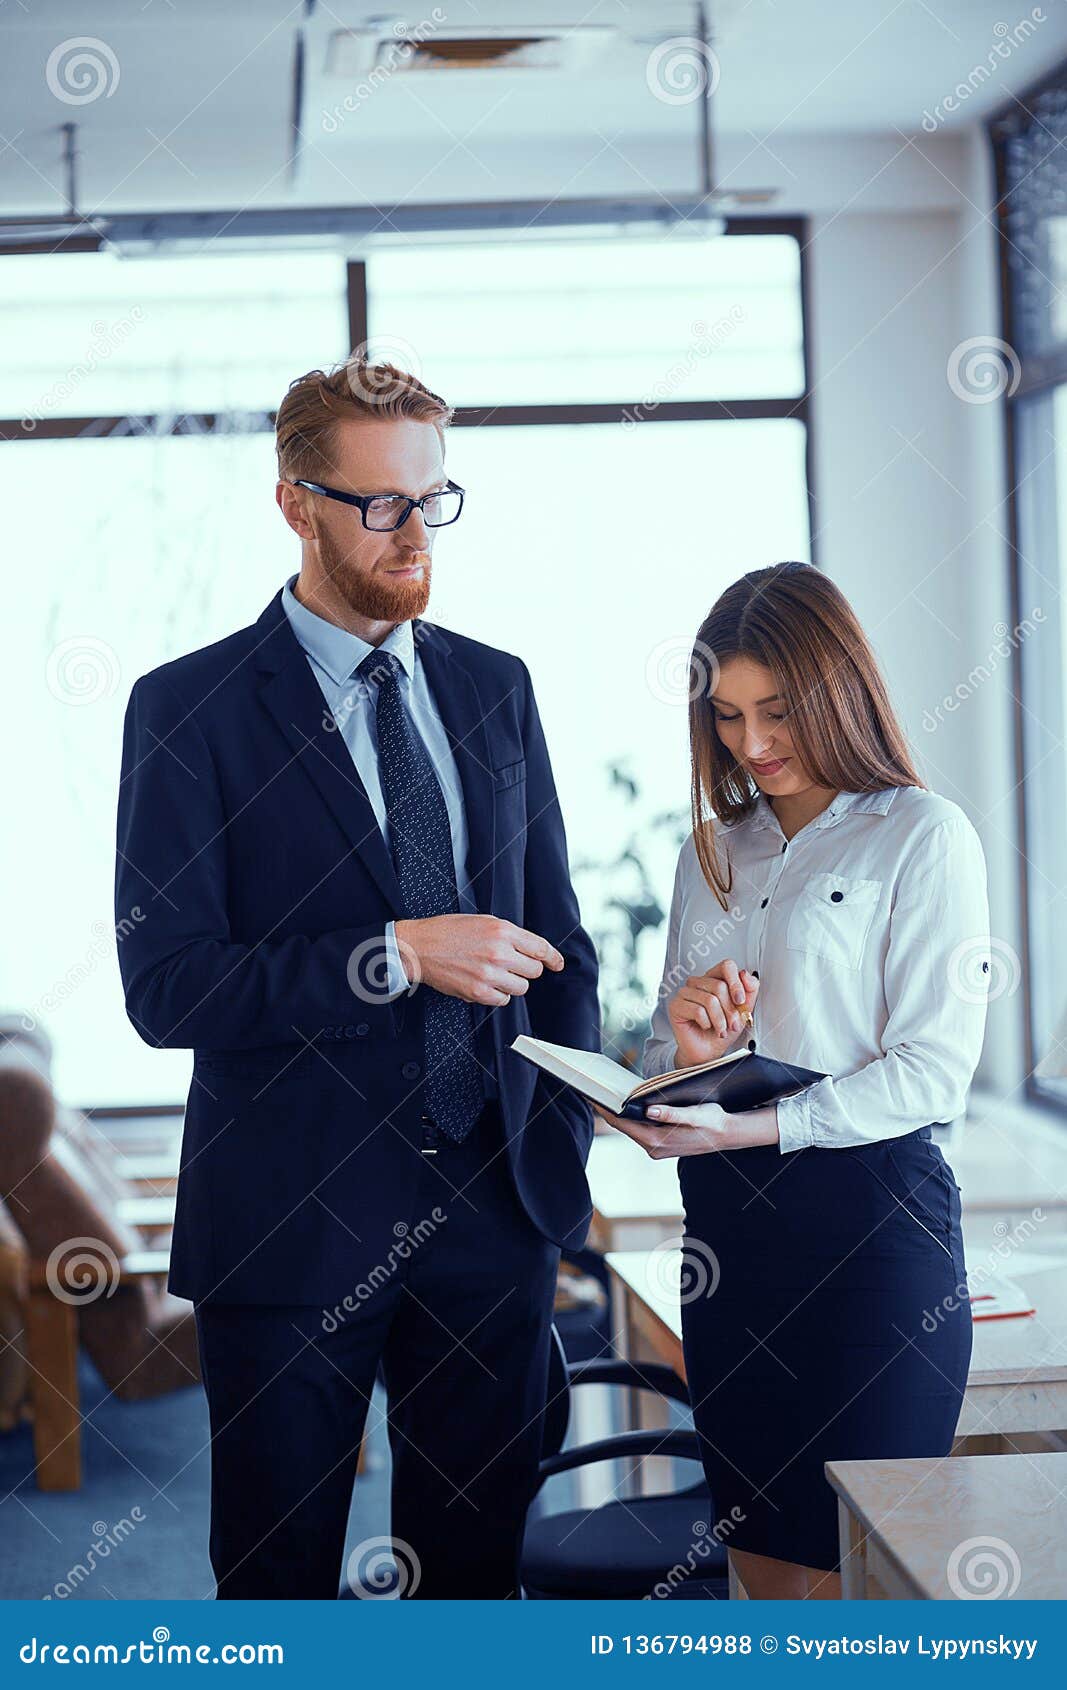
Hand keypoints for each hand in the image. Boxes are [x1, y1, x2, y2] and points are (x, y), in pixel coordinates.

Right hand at [394, 914, 563, 1006]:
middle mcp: (499, 952)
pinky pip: (503, 1000)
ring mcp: (489, 974)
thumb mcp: (483, 921)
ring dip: (512, 983)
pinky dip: (497, 994)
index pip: (541, 948)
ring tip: (493, 973)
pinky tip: (484, 983)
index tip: (557, 964)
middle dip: (525, 969)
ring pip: (521, 988)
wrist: (420, 947)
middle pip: (534, 971)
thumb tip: (532, 950)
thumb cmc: (448, 931)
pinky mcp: (479, 992)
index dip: (553, 958)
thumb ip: (509, 935)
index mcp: (503, 931)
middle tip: (510, 965)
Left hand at [593, 1102, 779, 1158]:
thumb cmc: (712, 1122)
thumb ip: (673, 1114)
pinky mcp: (660, 1143)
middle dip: (607, 1107)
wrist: (728, 1135)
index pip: (622, 1122)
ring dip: (618, 1111)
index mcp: (656, 1140)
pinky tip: (626, 1102)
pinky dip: (630, 1115)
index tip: (590, 1093)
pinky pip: (639, 1128)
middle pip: (622, 1125)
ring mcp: (655, 1147)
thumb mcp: (695, 1115)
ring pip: (630, 1126)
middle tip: (592, 1087)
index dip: (605, 1108)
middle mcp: (652, 1147)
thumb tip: (649, 1111)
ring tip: (604, 1091)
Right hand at [667, 959, 758, 1067]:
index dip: (736, 983)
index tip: (740, 1000)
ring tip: (721, 1030)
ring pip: (709, 1000)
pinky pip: (697, 1011)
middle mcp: (699, 982)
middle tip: (732, 1025)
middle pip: (719, 986)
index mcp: (715, 978)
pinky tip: (705, 1026)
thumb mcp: (743, 1010)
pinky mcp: (676, 1005)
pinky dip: (706, 1023)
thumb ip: (750, 990)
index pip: (726, 966)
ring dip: (720, 1020)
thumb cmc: (723, 1029)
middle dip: (730, 1011)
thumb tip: (745, 974)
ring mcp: (685, 992)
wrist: (709, 1050)